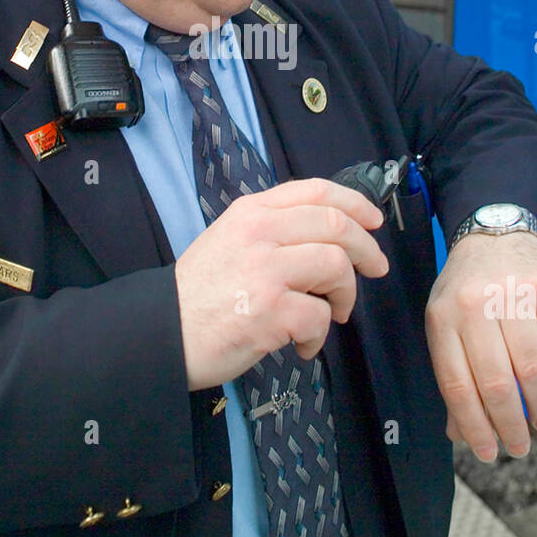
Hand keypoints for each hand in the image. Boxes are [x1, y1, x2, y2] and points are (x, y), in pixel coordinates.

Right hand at [175, 178, 388, 390]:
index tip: (373, 221)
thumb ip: (272, 230)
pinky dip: (319, 336)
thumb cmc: (199, 293)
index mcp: (251, 212)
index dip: (355, 203)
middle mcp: (260, 233)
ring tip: (332, 314)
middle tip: (374, 269)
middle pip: (336, 225)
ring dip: (345, 295)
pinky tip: (301, 345)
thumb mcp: (229, 240)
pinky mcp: (270, 311)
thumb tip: (330, 237)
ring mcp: (265, 271)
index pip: (315, 191)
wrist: (162, 331)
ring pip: (336, 266)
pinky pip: (319, 317)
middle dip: (366, 249)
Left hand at [425, 232, 536, 460]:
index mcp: (443, 320)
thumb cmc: (467, 289)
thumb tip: (459, 432)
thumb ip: (452, 374)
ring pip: (531, 368)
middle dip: (510, 425)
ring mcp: (513, 297)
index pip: (457, 385)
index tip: (488, 452)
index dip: (474, 426)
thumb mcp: (445, 322)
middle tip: (520, 446)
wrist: (495, 232)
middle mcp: (476, 308)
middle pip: (496, 382)